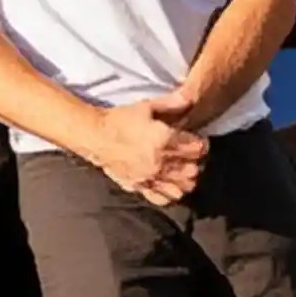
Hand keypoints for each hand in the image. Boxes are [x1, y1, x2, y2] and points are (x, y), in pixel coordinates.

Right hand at [89, 94, 208, 205]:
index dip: (201, 143)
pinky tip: (168, 183)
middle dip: (195, 162)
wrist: (94, 136)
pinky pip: (163, 198)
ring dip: (185, 179)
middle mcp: (160, 163)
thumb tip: (191, 98)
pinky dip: (170, 193)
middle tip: (188, 154)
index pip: (198, 149)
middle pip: (193, 170)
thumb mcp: (146, 106)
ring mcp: (150, 178)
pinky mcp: (139, 187)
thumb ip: (171, 103)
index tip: (195, 140)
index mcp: (164, 141)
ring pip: (182, 187)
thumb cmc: (120, 119)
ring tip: (180, 169)